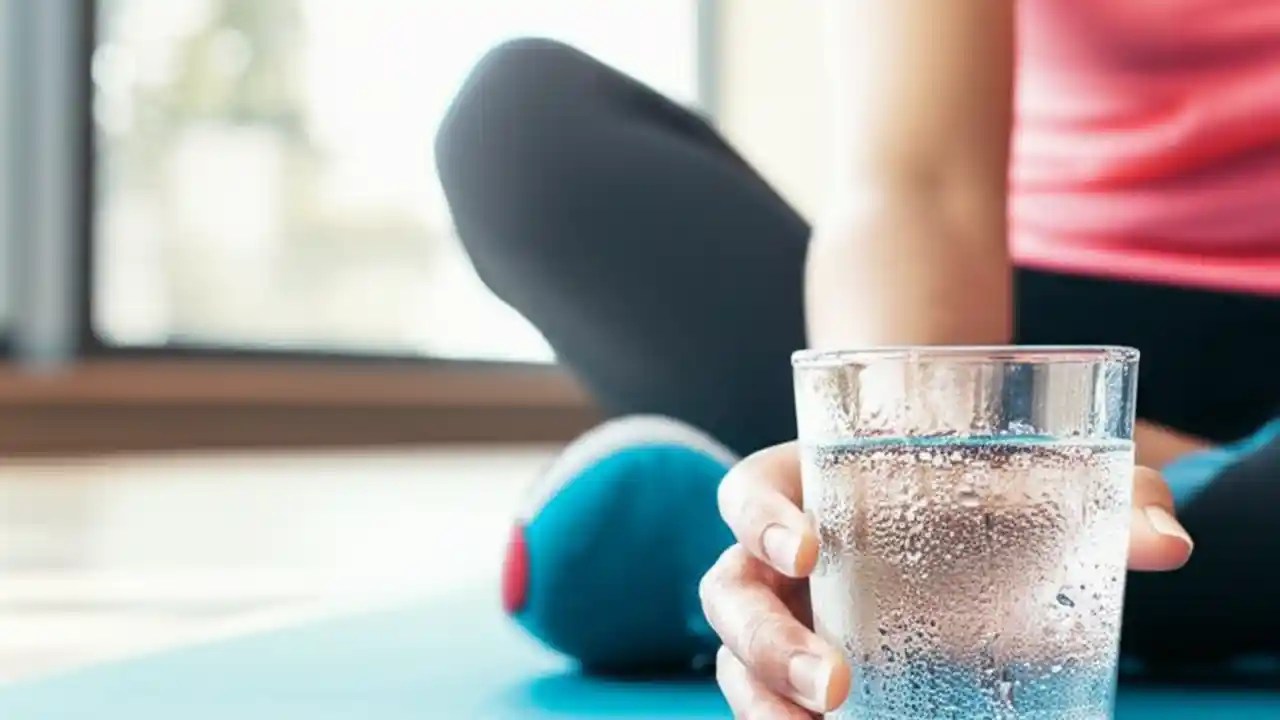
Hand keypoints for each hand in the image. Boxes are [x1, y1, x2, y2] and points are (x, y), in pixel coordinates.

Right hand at [699, 441, 1194, 717]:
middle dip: (766, 643)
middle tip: (833, 685)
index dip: (761, 519)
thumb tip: (1168, 544)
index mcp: (803, 485)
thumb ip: (1103, 494)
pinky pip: (768, 698)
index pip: (746, 493)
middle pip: (729, 592)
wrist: (962, 507)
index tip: (810, 548)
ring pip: (734, 657)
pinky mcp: (803, 665)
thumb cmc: (981, 479)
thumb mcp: (1035, 478)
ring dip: (763, 701)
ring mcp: (786, 614)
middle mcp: (775, 553)